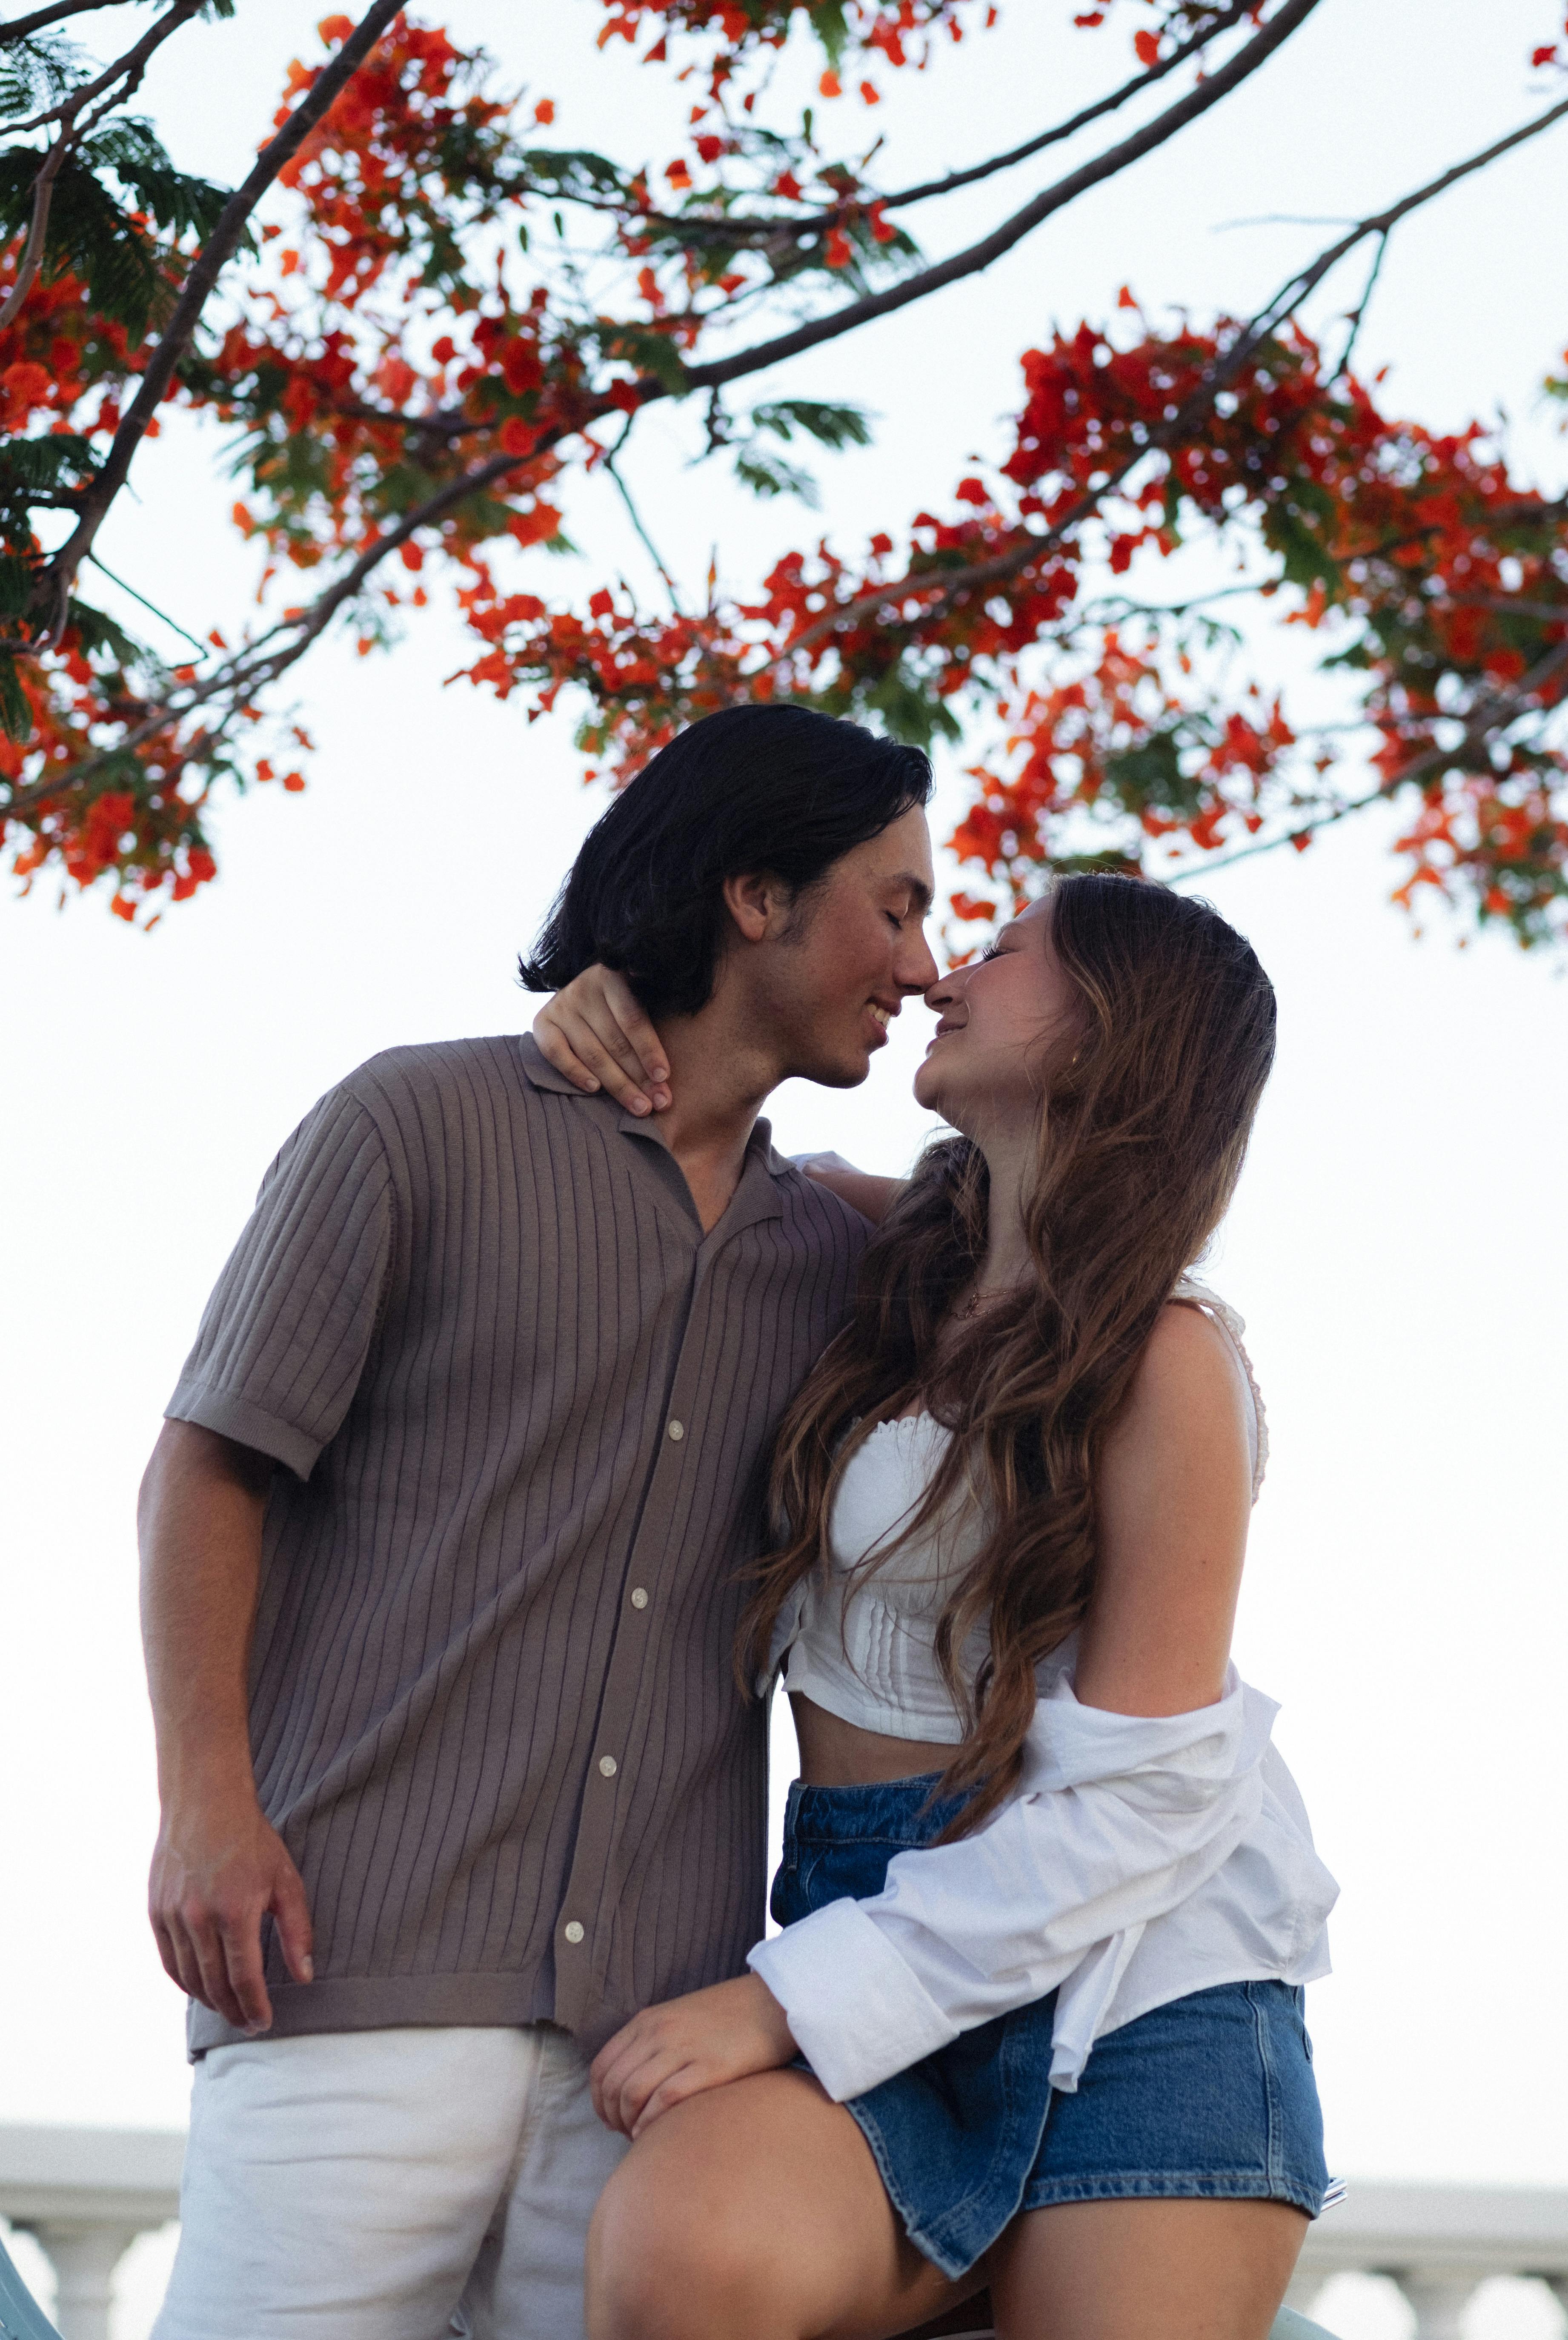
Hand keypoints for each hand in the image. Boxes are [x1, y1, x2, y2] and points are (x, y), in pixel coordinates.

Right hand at [148, 1787, 313, 2033]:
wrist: (206, 1803)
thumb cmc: (252, 1842)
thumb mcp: (285, 1881)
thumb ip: (296, 1931)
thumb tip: (304, 1977)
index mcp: (235, 1912)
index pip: (244, 1979)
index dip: (255, 2008)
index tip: (264, 2024)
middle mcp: (199, 1918)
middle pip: (215, 1985)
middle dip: (233, 2012)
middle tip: (248, 2026)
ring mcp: (173, 1915)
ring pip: (189, 1978)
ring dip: (209, 2001)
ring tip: (228, 2011)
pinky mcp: (156, 1911)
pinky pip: (169, 1961)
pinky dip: (184, 1982)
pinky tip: (200, 1988)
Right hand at [532, 965, 669, 1115]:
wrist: (582, 992)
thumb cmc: (621, 1003)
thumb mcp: (639, 997)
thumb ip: (650, 1019)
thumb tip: (666, 1064)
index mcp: (612, 977)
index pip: (632, 1019)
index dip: (649, 1050)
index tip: (664, 1077)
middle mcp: (583, 989)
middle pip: (615, 1041)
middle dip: (640, 1077)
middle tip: (659, 1102)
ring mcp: (561, 1005)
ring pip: (592, 1053)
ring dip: (618, 1084)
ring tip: (639, 1106)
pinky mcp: (542, 1022)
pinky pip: (557, 1053)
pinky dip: (576, 1072)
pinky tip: (595, 1088)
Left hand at [589, 1971, 796, 2138]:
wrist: (774, 2001)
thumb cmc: (728, 2016)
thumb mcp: (678, 2018)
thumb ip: (652, 2042)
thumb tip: (630, 2083)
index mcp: (647, 2021)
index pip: (602, 2067)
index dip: (599, 2102)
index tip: (611, 2119)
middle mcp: (658, 2032)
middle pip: (613, 2085)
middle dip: (612, 2118)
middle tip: (626, 2134)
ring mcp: (683, 2048)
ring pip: (632, 2093)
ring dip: (629, 2124)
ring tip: (641, 2136)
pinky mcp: (710, 2066)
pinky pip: (665, 2099)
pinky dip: (652, 2123)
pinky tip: (656, 2134)